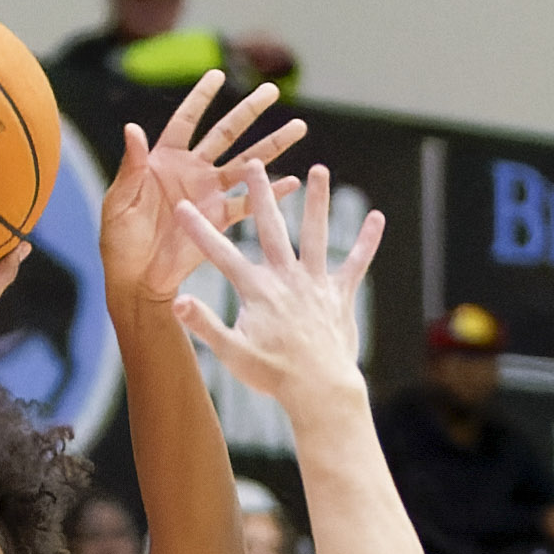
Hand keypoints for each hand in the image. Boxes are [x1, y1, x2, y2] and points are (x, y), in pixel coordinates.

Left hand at [99, 70, 305, 305]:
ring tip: (298, 128)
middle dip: (249, 112)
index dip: (200, 98)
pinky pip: (249, 203)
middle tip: (272, 90)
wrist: (136, 279)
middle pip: (225, 134)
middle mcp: (191, 171)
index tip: (218, 74)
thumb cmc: (119, 240)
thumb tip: (133, 128)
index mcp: (164, 159)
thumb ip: (131, 166)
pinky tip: (293, 180)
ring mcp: (208, 194)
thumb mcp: (119, 201)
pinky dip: (271, 193)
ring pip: (245, 163)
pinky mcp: (220, 219)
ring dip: (271, 147)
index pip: (186, 120)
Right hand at [171, 163, 384, 410]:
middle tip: (254, 163)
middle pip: (271, 228)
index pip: (221, 255)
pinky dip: (366, 241)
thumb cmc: (273, 375)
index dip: (199, 231)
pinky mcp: (339, 295)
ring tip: (319, 170)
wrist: (319, 390)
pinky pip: (356, 263)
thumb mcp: (231, 353)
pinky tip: (376, 217)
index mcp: (257, 291)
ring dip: (317, 201)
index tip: (183, 208)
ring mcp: (315, 284)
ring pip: (315, 234)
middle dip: (260, 193)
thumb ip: (204, 324)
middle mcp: (287, 278)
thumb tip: (176, 302)